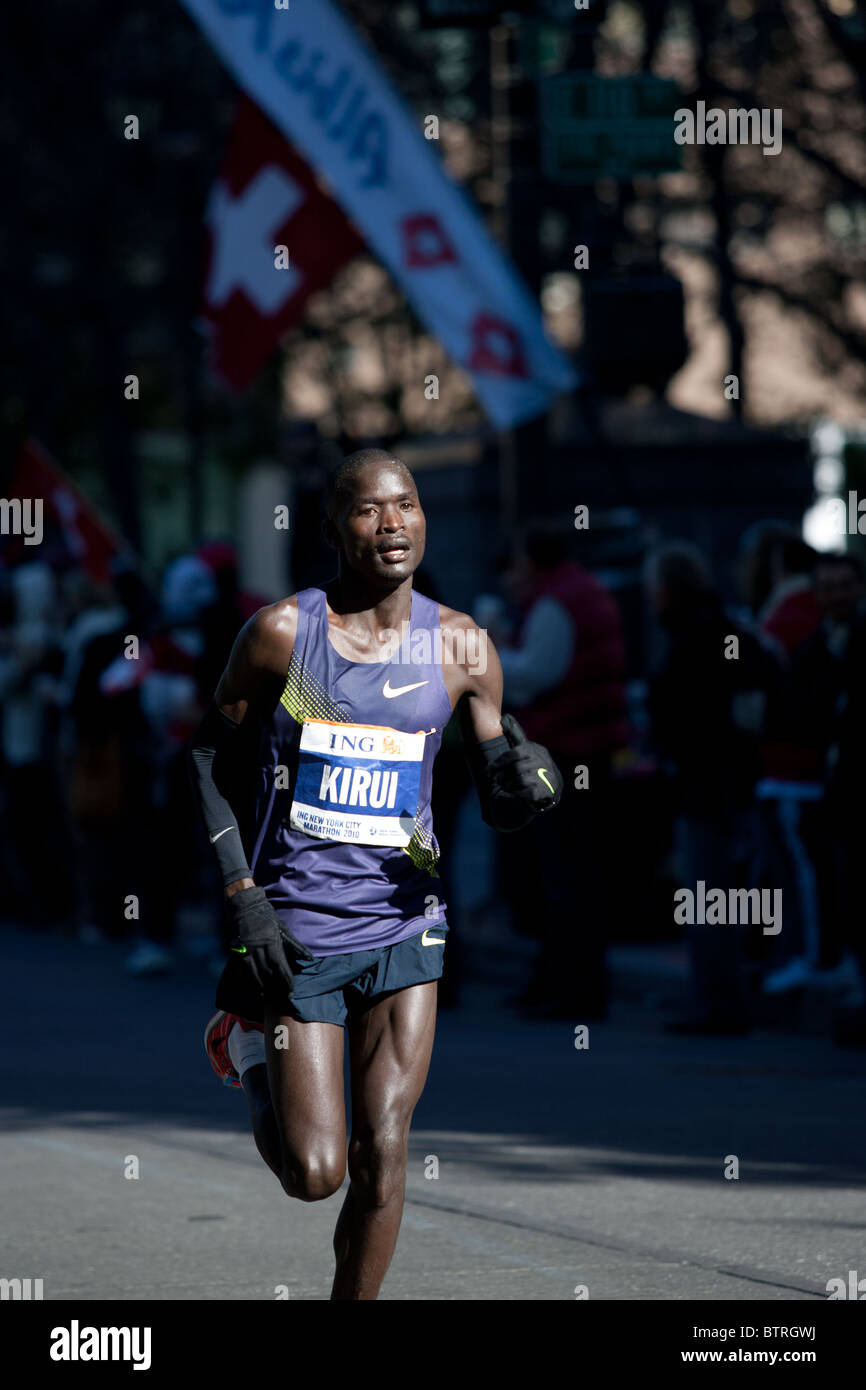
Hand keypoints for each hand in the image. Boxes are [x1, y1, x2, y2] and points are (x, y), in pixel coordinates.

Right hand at [224, 884, 313, 999]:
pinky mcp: (237, 952)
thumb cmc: (267, 917)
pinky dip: (250, 980)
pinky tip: (256, 987)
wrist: (245, 906)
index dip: (286, 980)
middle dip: (275, 985)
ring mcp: (246, 950)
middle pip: (267, 972)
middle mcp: (258, 948)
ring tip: (269, 995)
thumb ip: (295, 945)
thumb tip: (309, 958)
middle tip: (282, 996)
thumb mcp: (283, 928)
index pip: (280, 966)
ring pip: (254, 974)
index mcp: (271, 942)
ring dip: (263, 985)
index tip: (291, 990)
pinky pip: (244, 970)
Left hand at [489, 714, 563, 815]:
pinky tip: (512, 794)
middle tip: (495, 779)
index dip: (499, 763)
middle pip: (515, 768)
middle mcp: (541, 761)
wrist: (552, 785)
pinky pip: (525, 792)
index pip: (515, 753)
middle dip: (502, 775)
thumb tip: (504, 717)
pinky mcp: (545, 790)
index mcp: (534, 749)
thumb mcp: (525, 748)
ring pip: (520, 780)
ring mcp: (545, 775)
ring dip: (508, 785)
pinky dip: (515, 794)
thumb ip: (514, 734)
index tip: (487, 771)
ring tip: (504, 786)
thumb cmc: (533, 764)